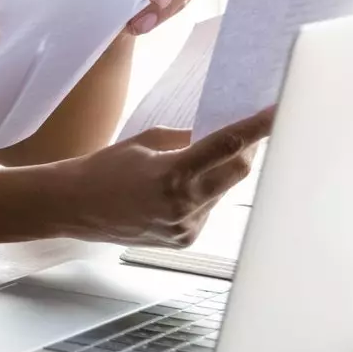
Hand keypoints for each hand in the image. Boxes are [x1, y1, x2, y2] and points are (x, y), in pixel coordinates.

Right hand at [50, 109, 273, 246]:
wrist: (74, 206)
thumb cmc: (103, 169)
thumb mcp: (145, 142)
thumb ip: (188, 139)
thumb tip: (223, 132)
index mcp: (172, 173)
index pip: (228, 144)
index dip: (257, 128)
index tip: (277, 112)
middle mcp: (183, 204)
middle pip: (239, 171)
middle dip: (245, 150)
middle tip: (243, 133)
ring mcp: (186, 225)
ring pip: (224, 191)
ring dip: (219, 174)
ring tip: (188, 168)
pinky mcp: (185, 239)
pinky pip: (209, 210)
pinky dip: (203, 195)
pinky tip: (175, 193)